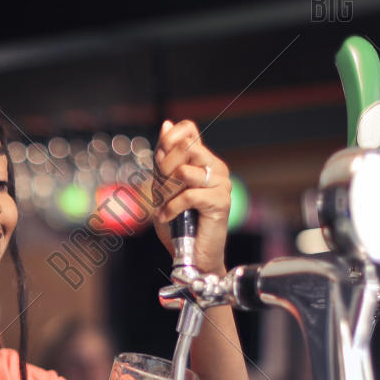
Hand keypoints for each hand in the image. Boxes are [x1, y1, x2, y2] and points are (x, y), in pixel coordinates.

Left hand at [152, 118, 231, 276]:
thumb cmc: (178, 224)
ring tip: (165, 208)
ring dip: (166, 192)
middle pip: (183, 148)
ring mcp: (221, 183)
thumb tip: (166, 123)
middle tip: (160, 194)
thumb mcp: (163, 187)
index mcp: (203, 160)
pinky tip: (168, 217)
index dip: (169, 138)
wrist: (192, 256)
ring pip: (183, 171)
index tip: (158, 160)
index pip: (188, 129)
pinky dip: (171, 208)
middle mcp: (215, 167)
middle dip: (162, 172)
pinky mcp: (221, 201)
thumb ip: (163, 159)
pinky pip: (188, 195)